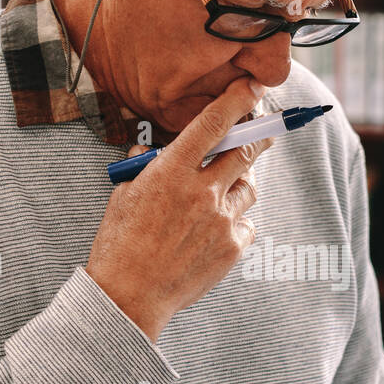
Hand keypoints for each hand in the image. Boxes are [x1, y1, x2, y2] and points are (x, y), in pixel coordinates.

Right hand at [85, 77, 273, 342]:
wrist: (129, 296)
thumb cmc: (120, 244)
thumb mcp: (124, 194)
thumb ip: (147, 167)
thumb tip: (157, 150)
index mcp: (171, 172)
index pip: (213, 123)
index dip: (238, 100)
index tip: (253, 87)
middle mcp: (201, 192)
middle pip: (246, 152)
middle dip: (259, 136)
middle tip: (263, 131)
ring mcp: (221, 221)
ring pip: (248, 189)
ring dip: (238, 186)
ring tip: (217, 198)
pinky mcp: (232, 248)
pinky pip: (245, 224)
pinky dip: (234, 223)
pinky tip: (212, 233)